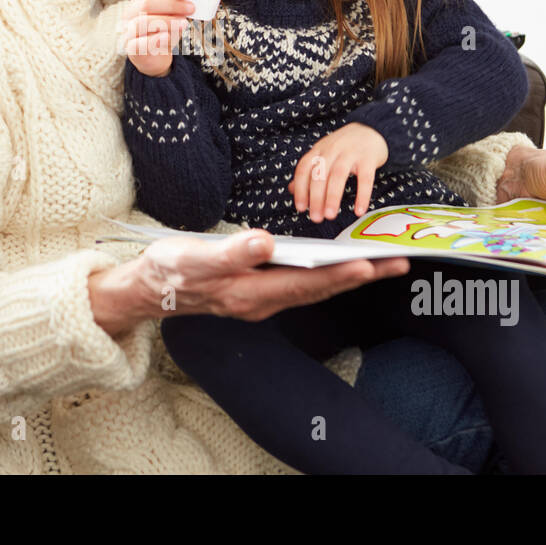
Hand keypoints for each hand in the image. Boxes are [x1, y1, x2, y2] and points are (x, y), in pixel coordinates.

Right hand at [122, 0, 194, 76]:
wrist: (154, 56)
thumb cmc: (163, 31)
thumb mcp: (173, 16)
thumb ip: (180, 7)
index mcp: (139, 0)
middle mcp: (130, 13)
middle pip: (146, 3)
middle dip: (172, 5)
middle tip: (191, 8)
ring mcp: (128, 31)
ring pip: (142, 22)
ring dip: (166, 21)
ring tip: (184, 24)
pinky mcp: (131, 49)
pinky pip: (139, 43)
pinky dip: (154, 39)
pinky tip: (167, 37)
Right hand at [134, 229, 409, 322]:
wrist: (146, 291)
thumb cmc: (168, 271)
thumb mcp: (193, 258)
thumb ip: (230, 252)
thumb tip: (264, 242)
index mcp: (250, 294)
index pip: (305, 284)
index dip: (339, 274)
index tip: (370, 265)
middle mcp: (261, 302)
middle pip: (319, 289)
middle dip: (359, 276)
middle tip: (399, 263)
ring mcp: (260, 299)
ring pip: (313, 288)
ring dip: (347, 276)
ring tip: (381, 263)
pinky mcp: (256, 291)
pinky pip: (300, 284)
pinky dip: (325, 274)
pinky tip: (338, 265)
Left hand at [288, 122, 388, 222]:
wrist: (371, 130)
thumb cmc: (345, 147)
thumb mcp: (323, 154)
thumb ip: (309, 171)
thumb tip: (292, 190)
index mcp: (319, 150)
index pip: (304, 169)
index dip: (300, 189)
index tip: (301, 208)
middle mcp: (332, 150)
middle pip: (320, 174)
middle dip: (316, 198)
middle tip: (316, 217)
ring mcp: (350, 153)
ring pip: (338, 176)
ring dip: (333, 197)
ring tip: (330, 215)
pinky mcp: (368, 158)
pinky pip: (365, 179)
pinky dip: (362, 196)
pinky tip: (358, 210)